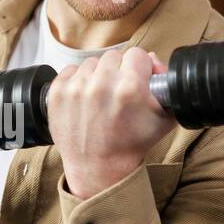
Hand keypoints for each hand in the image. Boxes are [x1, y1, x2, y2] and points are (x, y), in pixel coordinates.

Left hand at [47, 47, 177, 199]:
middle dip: (118, 71)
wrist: (98, 168)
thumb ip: (166, 84)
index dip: (140, 68)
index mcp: (130, 87)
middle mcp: (101, 84)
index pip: (138, 55)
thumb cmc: (131, 144)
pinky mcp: (57, 93)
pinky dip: (77, 82)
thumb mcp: (164, 118)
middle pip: (114, 57)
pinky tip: (84, 100)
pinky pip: (70, 71)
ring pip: (91, 63)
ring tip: (100, 99)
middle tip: (118, 93)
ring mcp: (76, 88)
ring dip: (97, 76)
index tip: (137, 81)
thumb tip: (153, 60)